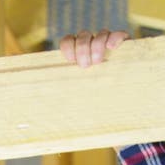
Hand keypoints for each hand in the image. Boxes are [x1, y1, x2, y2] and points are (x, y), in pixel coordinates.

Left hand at [59, 29, 130, 152]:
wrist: (123, 109)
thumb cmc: (96, 109)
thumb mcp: (78, 105)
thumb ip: (65, 106)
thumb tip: (40, 131)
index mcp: (78, 57)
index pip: (68, 42)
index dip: (68, 47)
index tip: (70, 61)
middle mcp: (91, 48)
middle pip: (83, 36)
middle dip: (82, 48)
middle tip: (85, 66)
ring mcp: (108, 46)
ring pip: (100, 33)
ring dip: (97, 45)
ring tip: (99, 62)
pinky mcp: (124, 47)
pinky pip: (119, 34)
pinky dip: (116, 38)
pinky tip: (114, 47)